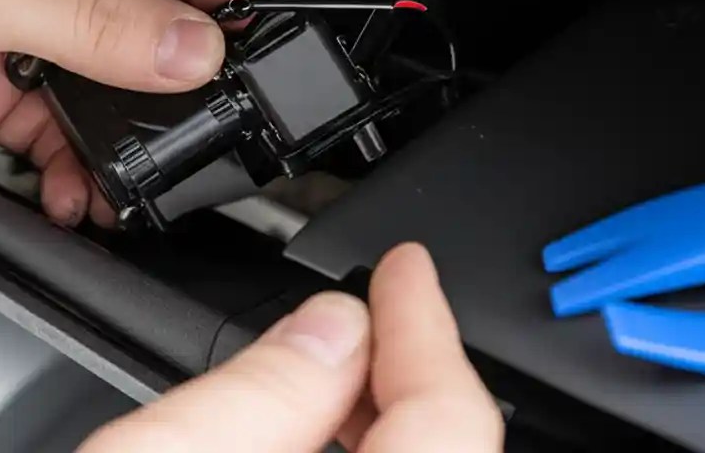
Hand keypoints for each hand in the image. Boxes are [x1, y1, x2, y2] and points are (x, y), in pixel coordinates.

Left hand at [0, 0, 265, 224]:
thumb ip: (97, 20)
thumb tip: (191, 46)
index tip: (259, 23)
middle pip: (132, 1)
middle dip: (168, 61)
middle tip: (213, 105)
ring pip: (97, 70)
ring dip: (122, 120)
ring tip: (149, 158)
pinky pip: (54, 121)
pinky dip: (74, 157)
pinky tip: (82, 181)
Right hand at [80, 243, 504, 451]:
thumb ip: (253, 388)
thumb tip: (329, 325)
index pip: (450, 417)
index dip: (426, 322)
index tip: (406, 269)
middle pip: (444, 439)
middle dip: (403, 361)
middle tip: (366, 303)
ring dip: (374, 409)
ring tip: (326, 364)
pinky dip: (352, 447)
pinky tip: (307, 432)